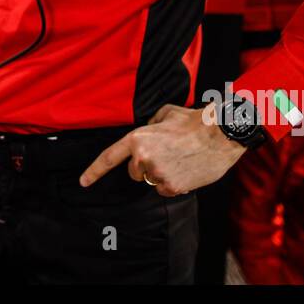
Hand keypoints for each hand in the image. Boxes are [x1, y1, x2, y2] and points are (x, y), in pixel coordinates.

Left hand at [78, 102, 246, 196]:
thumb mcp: (165, 113)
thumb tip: (145, 134)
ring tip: (180, 159)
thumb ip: (148, 125)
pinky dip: (174, 183)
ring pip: (151, 181)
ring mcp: (157, 174)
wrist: (220, 134)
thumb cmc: (193, 121)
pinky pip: (166, 189)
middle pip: (135, 172)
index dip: (94, 171)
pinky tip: (186, 169)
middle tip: (167, 154)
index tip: (83, 182)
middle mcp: (143, 158)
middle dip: (145, 166)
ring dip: (161, 174)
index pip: (110, 157)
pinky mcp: (172, 187)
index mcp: (138, 138)